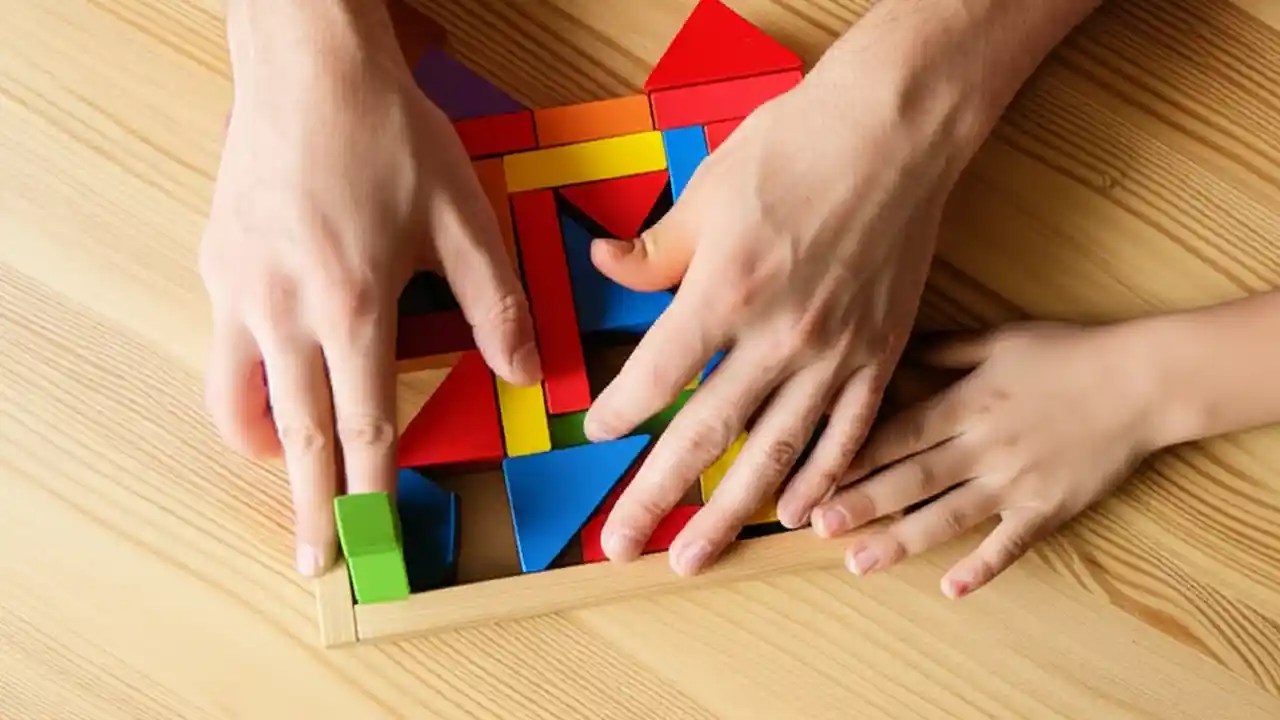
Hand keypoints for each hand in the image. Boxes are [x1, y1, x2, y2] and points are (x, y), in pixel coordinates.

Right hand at [199, 1, 536, 575]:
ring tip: (284, 479)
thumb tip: (528, 374)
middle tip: (313, 562)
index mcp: (353, 303)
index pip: (363, 425)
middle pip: (297, 433)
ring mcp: (240, 291)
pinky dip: (243, 389)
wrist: (308, 66)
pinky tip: (271, 389)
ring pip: (240, 399)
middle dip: (309, 506)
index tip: (373, 540)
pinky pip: (223, 351)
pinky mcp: (218, 266)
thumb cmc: (388, 135)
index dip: (371, 491)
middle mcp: (286, 310)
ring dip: (265, 450)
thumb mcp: (463, 216)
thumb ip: (495, 303)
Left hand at [582, 39, 978, 576]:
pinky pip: (847, 435)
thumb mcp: (708, 191)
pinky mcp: (879, 355)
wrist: (895, 132)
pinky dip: (821, 481)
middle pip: (703, 436)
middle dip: (655, 497)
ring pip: (774, 454)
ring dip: (730, 513)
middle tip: (618, 546)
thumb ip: (656, 250)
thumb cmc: (797, 149)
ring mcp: (833, 354)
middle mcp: (777, 337)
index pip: (655, 377)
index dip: (617, 414)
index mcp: (723, 293)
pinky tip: (798, 517)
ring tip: (697, 559)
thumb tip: (604, 266)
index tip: (596, 435)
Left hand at [810, 322, 1162, 597]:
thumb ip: (939, 350)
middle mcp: (984, 446)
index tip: (811, 473)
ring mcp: (1016, 481)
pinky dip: (982, 567)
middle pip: (911, 479)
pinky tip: (951, 589)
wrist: (1142, 380)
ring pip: (948, 517)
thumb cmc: (1067, 354)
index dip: (853, 455)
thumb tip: (888, 348)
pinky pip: (1010, 543)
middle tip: (814, 526)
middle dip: (860, 503)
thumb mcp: (996, 339)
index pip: (897, 434)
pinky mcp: (1048, 508)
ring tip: (858, 564)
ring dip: (900, 542)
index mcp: (966, 403)